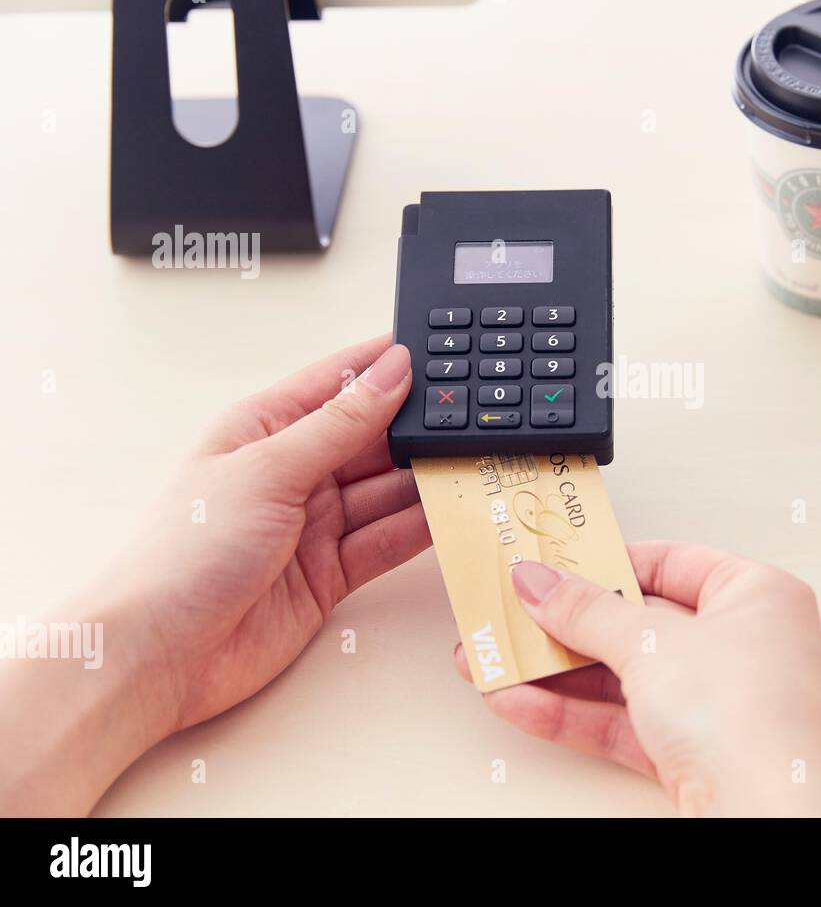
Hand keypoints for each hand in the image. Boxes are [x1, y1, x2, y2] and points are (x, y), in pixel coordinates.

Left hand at [0, 335, 429, 814]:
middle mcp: (293, 472)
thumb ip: (340, 424)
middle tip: (472, 417)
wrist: (160, 654)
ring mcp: (314, 523)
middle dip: (417, 430)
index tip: (441, 353)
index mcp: (264, 429)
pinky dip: (419, 528)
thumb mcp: (269, 470)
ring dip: (425, 480)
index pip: (339, 382)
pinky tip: (451, 513)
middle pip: (371, 439)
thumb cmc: (185, 552)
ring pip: (387, 490)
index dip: (387, 366)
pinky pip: (386, 539)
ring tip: (473, 465)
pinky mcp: (332, 572)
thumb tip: (390, 371)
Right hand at [456, 542, 820, 816]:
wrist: (770, 819)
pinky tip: (519, 703)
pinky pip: (625, 723)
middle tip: (512, 616)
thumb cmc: (749, 719)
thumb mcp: (651, 643)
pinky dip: (573, 714)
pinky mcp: (696, 755)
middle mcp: (747, 647)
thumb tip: (541, 582)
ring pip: (626, 677)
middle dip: (567, 626)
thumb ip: (587, 610)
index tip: (553, 567)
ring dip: (557, 673)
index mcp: (758, 596)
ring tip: (496, 663)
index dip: (607, 564)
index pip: (671, 562)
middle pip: (640, 623)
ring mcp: (721, 705)